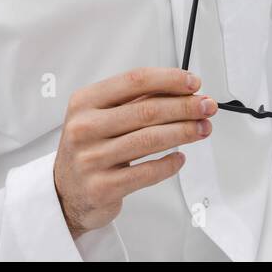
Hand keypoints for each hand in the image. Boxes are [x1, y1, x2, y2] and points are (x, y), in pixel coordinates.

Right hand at [54, 67, 216, 237]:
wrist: (65, 192)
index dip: (170, 79)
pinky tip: (180, 157)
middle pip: (147, 110)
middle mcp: (85, 128)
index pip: (135, 80)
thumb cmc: (89, 147)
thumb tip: (183, 91)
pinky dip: (169, 163)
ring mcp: (92, 159)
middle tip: (206, 107)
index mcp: (85, 102)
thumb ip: (137, 101)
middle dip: (185, 107)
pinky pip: (146, 172)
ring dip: (184, 132)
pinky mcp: (102, 187)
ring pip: (151, 140)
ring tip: (202, 129)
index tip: (193, 83)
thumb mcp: (101, 115)